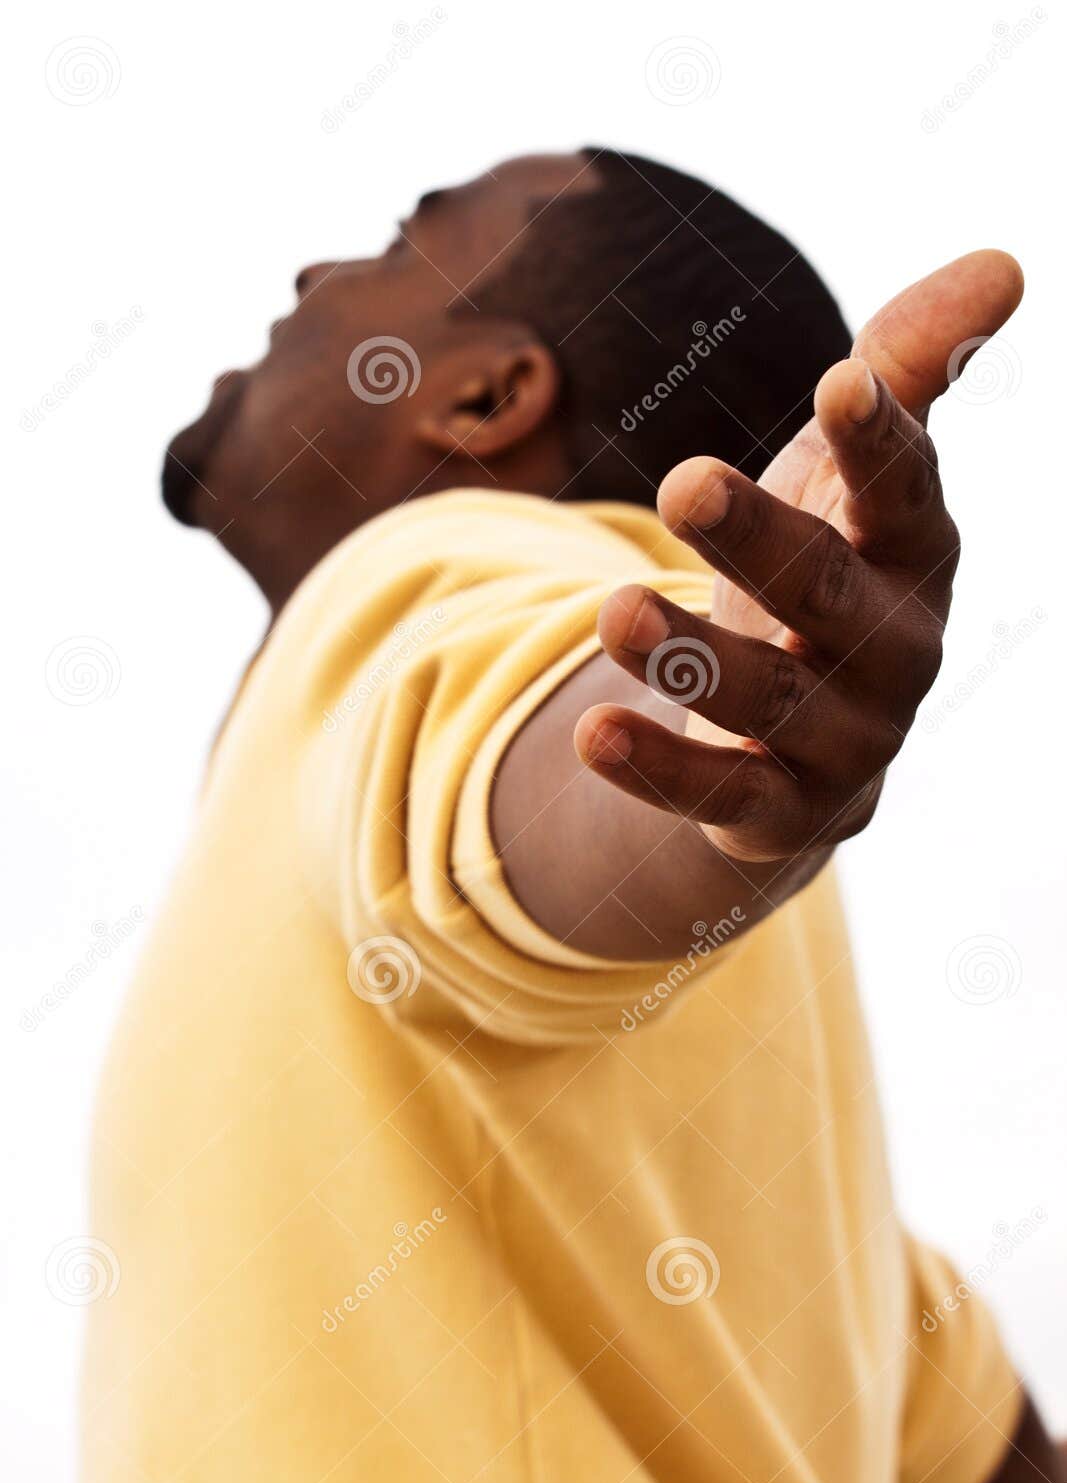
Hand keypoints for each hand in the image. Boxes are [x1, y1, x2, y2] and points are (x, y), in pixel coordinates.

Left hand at [574, 251, 1023, 864]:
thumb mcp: (850, 472)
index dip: (881, 441)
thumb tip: (1004, 262)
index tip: (843, 380)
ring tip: (611, 610)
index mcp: (910, 553)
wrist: (804, 748)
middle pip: (826, 590)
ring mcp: (842, 739)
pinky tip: (592, 734)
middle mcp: (891, 650)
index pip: (905, 491)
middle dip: (759, 538)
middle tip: (684, 481)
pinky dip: (658, 769)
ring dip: (691, 657)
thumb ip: (905, 371)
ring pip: (767, 699)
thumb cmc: (826, 570)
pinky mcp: (780, 812)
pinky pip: (719, 794)